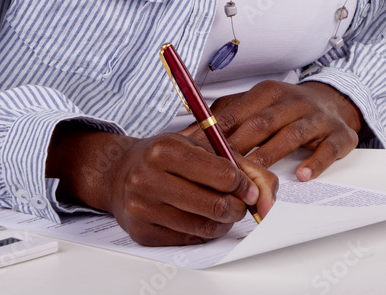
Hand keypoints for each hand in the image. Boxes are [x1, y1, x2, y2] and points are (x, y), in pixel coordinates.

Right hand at [47, 124, 276, 246]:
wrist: (118, 173)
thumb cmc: (163, 157)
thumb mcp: (197, 145)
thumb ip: (237, 163)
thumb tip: (266, 197)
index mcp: (166, 149)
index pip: (223, 174)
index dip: (244, 184)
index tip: (247, 187)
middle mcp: (149, 178)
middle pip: (216, 205)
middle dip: (238, 207)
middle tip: (240, 203)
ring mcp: (142, 207)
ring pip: (204, 227)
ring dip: (224, 222)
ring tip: (223, 211)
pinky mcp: (142, 232)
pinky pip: (188, 240)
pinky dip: (203, 232)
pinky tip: (200, 218)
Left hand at [206, 80, 362, 181]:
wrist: (334, 101)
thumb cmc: (286, 107)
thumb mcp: (257, 103)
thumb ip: (225, 115)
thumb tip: (186, 132)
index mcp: (268, 93)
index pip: (238, 111)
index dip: (216, 131)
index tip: (197, 148)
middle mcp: (293, 102)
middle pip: (263, 122)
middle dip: (241, 145)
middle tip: (222, 168)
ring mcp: (317, 118)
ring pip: (292, 135)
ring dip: (272, 154)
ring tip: (255, 175)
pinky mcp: (338, 135)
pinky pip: (327, 149)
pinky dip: (314, 162)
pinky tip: (301, 175)